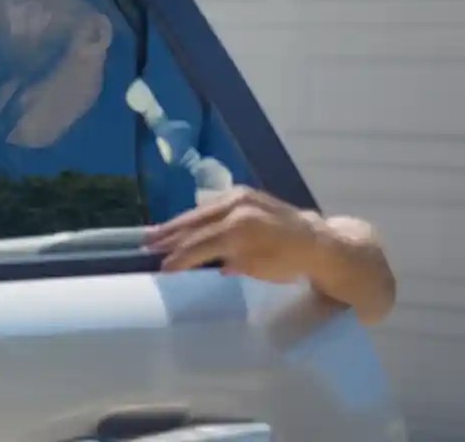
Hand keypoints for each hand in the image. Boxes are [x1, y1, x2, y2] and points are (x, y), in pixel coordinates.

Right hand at [144, 186, 323, 282]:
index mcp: (240, 229)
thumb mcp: (258, 269)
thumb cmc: (289, 263)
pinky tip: (180, 224)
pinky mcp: (242, 194)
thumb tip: (205, 264)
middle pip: (195, 224)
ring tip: (156, 234)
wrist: (317, 241)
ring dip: (177, 224)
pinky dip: (194, 216)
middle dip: (170, 236)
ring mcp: (239, 197)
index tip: (163, 268)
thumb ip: (229, 263)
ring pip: (200, 212)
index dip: (180, 257)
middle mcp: (237, 207)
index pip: (200, 244)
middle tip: (148, 245)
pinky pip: (211, 206)